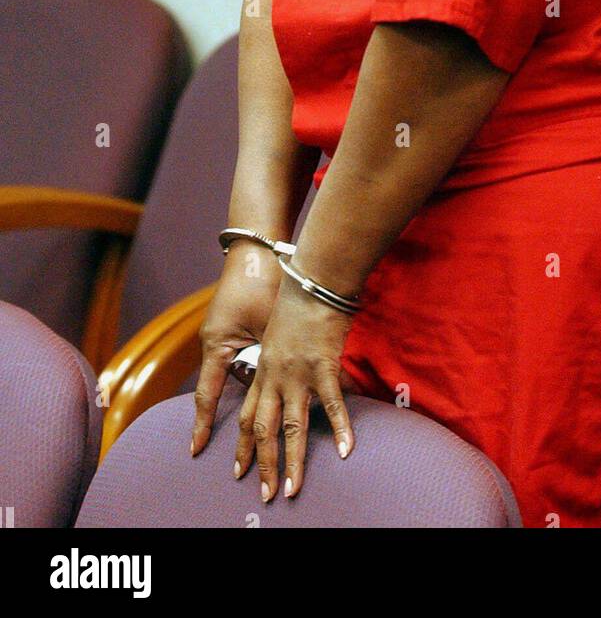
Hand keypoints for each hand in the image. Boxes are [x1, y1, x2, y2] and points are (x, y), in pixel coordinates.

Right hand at [191, 241, 282, 457]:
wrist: (259, 246)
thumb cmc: (262, 281)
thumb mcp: (269, 324)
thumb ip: (275, 356)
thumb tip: (302, 388)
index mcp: (217, 345)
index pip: (208, 393)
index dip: (204, 423)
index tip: (197, 450)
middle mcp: (215, 342)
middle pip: (223, 389)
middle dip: (234, 419)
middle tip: (239, 456)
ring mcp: (224, 332)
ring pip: (236, 373)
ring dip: (249, 392)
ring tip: (259, 427)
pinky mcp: (236, 322)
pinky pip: (243, 354)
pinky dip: (255, 369)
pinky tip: (272, 379)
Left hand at [233, 264, 355, 501]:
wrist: (311, 280)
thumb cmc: (296, 300)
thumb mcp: (278, 334)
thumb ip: (279, 359)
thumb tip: (287, 378)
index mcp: (263, 369)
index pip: (247, 415)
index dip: (241, 445)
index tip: (238, 471)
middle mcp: (275, 376)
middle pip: (263, 430)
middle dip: (263, 466)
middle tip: (265, 494)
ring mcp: (298, 374)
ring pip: (291, 427)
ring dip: (293, 461)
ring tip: (294, 488)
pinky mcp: (322, 366)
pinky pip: (332, 404)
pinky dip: (341, 429)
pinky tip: (348, 451)